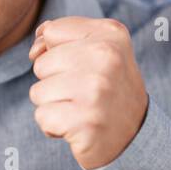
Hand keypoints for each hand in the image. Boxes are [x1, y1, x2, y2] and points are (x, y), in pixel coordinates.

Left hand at [28, 16, 148, 169]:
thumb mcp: (96, 50)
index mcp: (110, 34)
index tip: (81, 68)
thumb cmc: (106, 90)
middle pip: (41, 64)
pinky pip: (42, 117)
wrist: (135, 137)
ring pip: (38, 92)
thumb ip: (61, 37)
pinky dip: (54, 127)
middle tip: (83, 94)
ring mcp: (97, 89)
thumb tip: (35, 48)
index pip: (50, 32)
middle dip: (54, 82)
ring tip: (80, 109)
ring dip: (53, 105)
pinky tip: (77, 127)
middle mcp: (107, 57)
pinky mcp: (86, 121)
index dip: (55, 53)